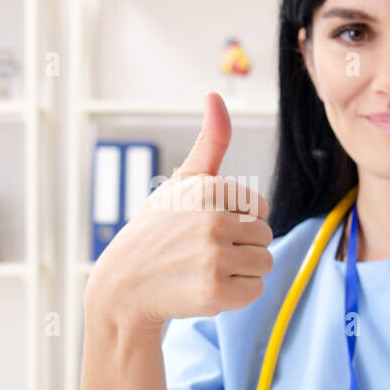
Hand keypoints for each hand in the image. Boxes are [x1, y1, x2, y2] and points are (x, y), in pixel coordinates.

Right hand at [85, 92, 273, 334]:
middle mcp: (213, 220)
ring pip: (264, 263)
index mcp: (209, 189)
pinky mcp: (215, 292)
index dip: (236, 221)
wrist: (125, 287)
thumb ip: (209, 142)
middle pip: (265, 236)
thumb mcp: (181, 183)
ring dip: (240, 271)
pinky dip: (236, 296)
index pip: (260, 208)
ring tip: (203, 270)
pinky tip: (204, 289)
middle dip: (240, 247)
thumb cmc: (158, 231)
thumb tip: (215, 94)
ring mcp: (214, 258)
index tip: (203, 228)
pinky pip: (256, 290)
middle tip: (201, 253)